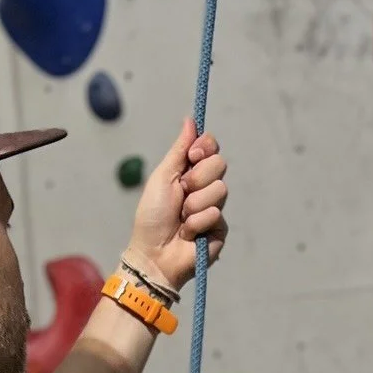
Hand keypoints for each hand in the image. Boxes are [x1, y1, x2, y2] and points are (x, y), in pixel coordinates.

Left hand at [127, 119, 228, 289]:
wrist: (154, 253)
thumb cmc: (152, 216)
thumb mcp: (162, 178)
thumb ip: (179, 150)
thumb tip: (190, 119)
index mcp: (191, 172)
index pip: (211, 147)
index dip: (205, 147)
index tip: (192, 155)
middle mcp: (205, 187)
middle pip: (219, 165)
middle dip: (197, 179)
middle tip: (181, 193)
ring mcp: (215, 208)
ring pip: (220, 190)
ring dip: (194, 205)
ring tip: (181, 219)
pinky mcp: (221, 229)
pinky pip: (216, 215)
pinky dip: (197, 224)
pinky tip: (188, 234)